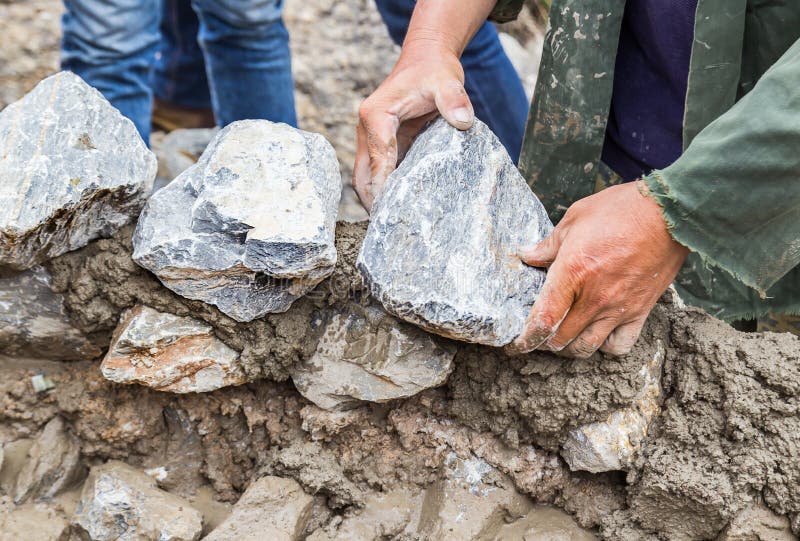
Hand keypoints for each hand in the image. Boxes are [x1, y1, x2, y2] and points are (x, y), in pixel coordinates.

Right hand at [353, 45, 474, 211]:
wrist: (427, 58)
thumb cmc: (434, 70)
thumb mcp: (446, 81)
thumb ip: (454, 100)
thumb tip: (463, 122)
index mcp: (376, 116)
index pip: (378, 159)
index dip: (384, 186)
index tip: (392, 211)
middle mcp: (368, 129)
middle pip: (363, 175)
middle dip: (373, 202)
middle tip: (390, 229)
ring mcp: (374, 138)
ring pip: (367, 176)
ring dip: (378, 199)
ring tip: (394, 227)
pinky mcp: (385, 144)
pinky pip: (382, 171)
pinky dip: (388, 190)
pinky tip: (403, 208)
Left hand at [507, 181, 688, 357]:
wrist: (669, 214)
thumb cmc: (621, 210)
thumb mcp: (575, 218)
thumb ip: (549, 245)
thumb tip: (526, 255)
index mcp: (572, 273)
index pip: (543, 319)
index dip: (526, 337)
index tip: (518, 344)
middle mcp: (593, 298)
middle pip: (561, 339)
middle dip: (544, 342)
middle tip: (538, 336)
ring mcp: (618, 308)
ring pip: (587, 347)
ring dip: (570, 347)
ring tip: (563, 338)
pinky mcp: (640, 312)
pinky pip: (620, 345)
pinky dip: (605, 347)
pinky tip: (598, 335)